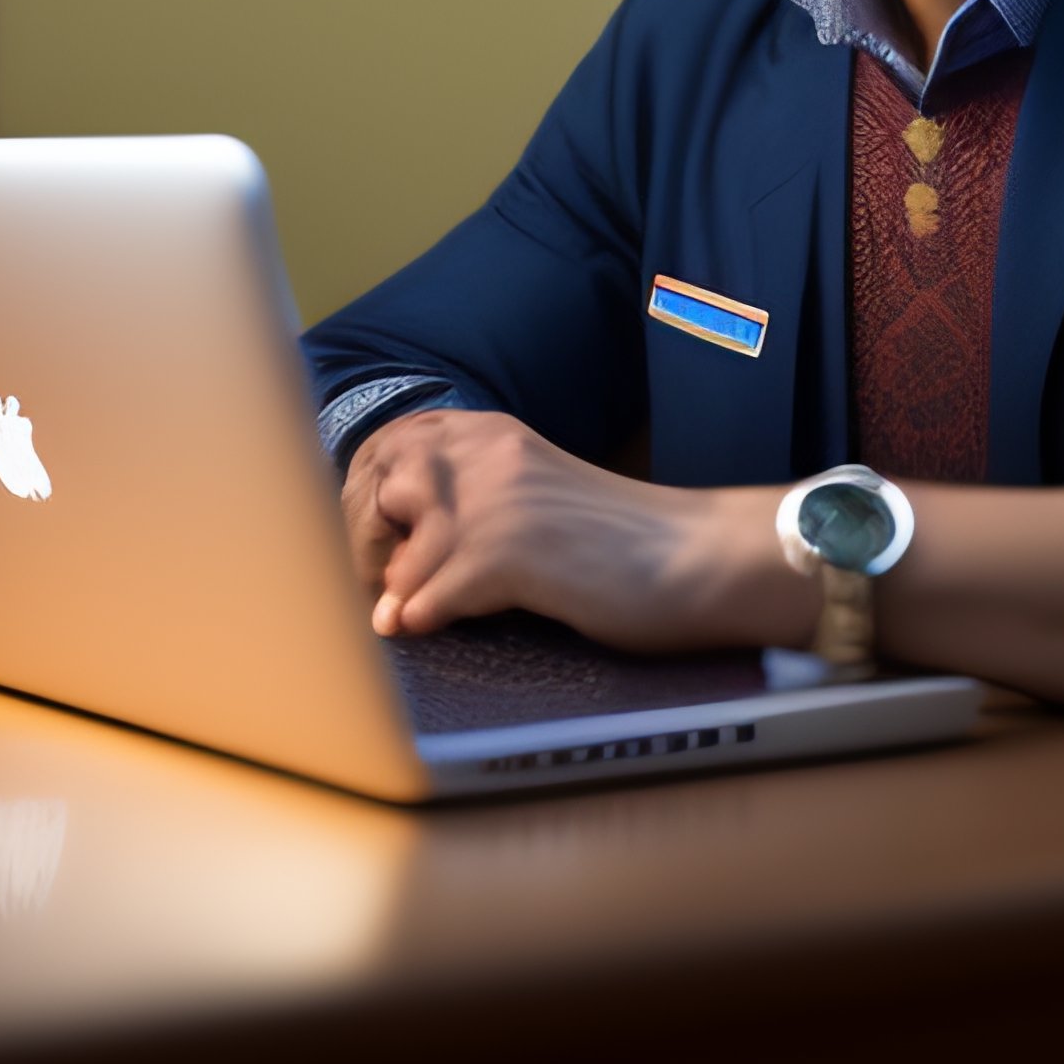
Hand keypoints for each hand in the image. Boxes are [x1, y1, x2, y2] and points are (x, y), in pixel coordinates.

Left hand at [341, 409, 811, 652]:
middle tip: (377, 585)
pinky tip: (424, 630)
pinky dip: (419, 617)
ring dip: (392, 586)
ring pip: (397, 546)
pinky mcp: (509, 556)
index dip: (364, 492)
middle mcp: (486, 455)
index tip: (372, 540)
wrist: (698, 556)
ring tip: (400, 614)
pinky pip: (429, 594)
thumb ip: (473, 500)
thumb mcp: (536, 492)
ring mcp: (495, 503)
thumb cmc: (621, 539)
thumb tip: (397, 555)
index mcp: (491, 434)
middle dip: (364, 540)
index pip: (389, 444)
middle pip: (376, 487)